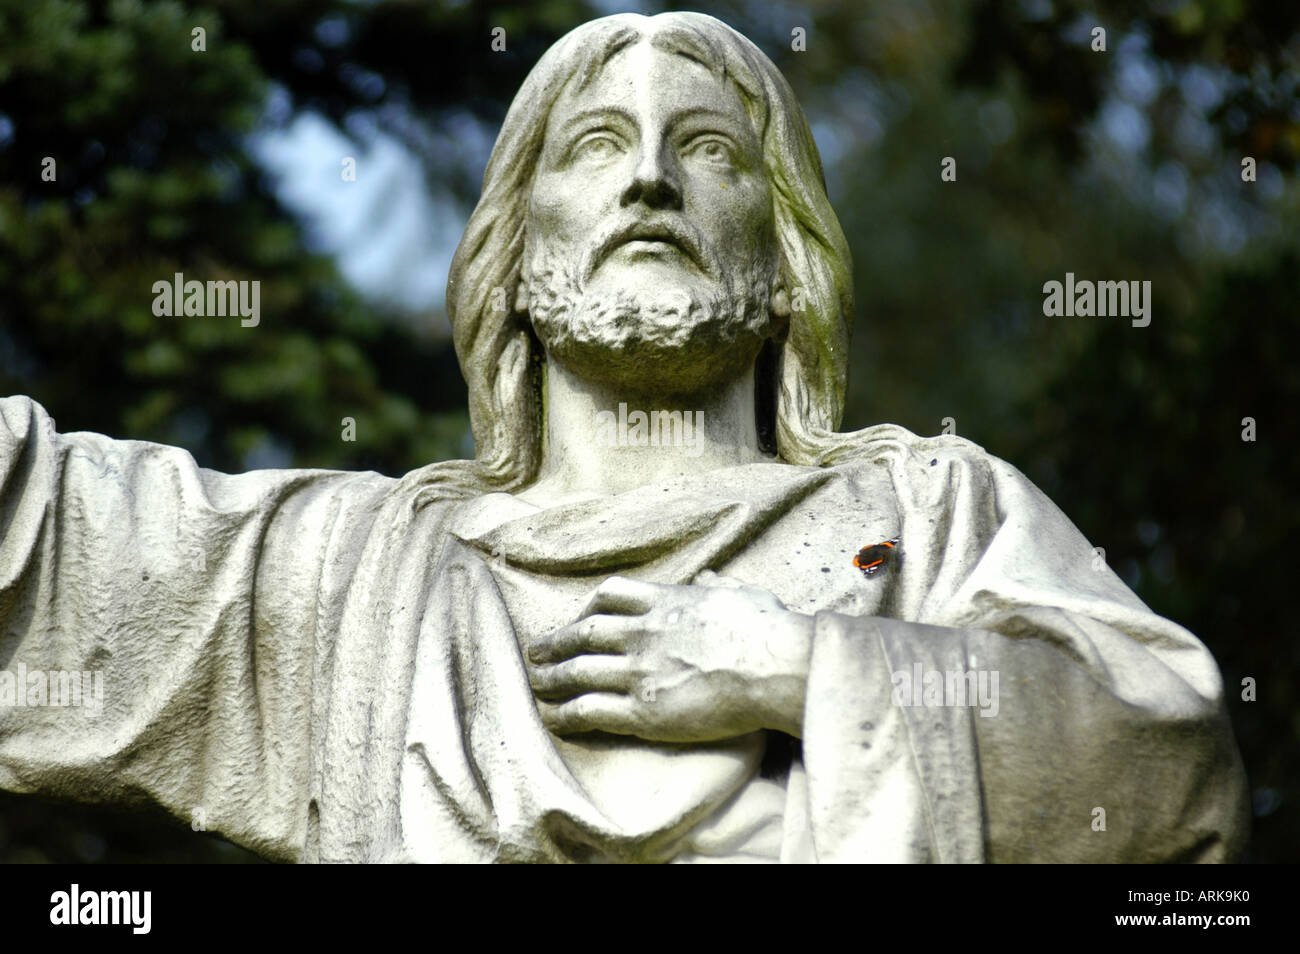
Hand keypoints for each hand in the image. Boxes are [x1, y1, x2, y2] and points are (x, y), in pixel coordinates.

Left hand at [527, 574, 812, 741]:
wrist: (775, 667)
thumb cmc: (768, 630)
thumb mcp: (741, 594)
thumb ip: (719, 587)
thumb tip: (711, 578)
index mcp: (666, 602)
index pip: (611, 596)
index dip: (586, 608)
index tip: (577, 618)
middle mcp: (643, 633)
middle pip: (583, 633)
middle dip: (554, 642)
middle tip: (536, 651)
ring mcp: (639, 671)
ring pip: (577, 671)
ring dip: (550, 677)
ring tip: (535, 683)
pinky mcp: (643, 710)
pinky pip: (590, 710)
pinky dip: (565, 714)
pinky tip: (554, 719)